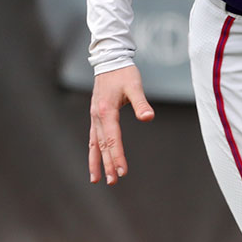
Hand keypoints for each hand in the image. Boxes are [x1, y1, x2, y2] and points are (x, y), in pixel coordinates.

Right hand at [88, 65, 154, 184]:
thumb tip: (149, 118)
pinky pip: (93, 138)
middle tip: (113, 182)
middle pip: (103, 145)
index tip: (122, 171)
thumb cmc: (124, 73)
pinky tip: (95, 161)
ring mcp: (94, 117)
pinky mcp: (95, 116)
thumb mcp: (135, 85)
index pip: (113, 139)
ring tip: (97, 180)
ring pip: (94, 144)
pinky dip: (94, 151)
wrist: (109, 60)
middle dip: (107, 164)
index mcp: (106, 110)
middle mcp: (97, 116)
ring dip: (96, 162)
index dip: (117, 156)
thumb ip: (141, 103)